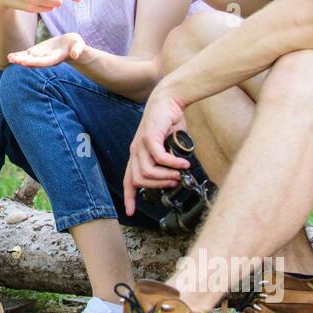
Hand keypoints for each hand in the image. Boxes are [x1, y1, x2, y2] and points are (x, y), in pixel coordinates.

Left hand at [7, 32, 85, 68]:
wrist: (71, 46)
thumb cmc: (76, 45)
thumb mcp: (79, 45)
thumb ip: (77, 49)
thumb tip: (75, 54)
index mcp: (56, 58)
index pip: (44, 61)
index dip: (35, 62)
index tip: (25, 62)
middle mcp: (46, 59)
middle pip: (34, 61)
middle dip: (24, 61)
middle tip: (13, 60)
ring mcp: (41, 56)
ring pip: (28, 59)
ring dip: (19, 59)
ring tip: (9, 58)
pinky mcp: (37, 52)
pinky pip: (27, 55)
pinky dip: (19, 55)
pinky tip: (10, 56)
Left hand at [123, 89, 191, 214]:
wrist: (168, 100)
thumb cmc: (169, 124)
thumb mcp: (167, 147)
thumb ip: (168, 161)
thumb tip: (178, 176)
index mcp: (137, 156)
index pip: (128, 180)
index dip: (129, 197)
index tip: (131, 212)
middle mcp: (135, 151)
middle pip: (139, 180)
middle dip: (158, 185)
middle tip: (175, 182)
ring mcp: (140, 144)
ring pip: (147, 171)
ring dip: (166, 176)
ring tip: (180, 173)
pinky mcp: (149, 136)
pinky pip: (159, 157)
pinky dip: (172, 163)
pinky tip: (183, 163)